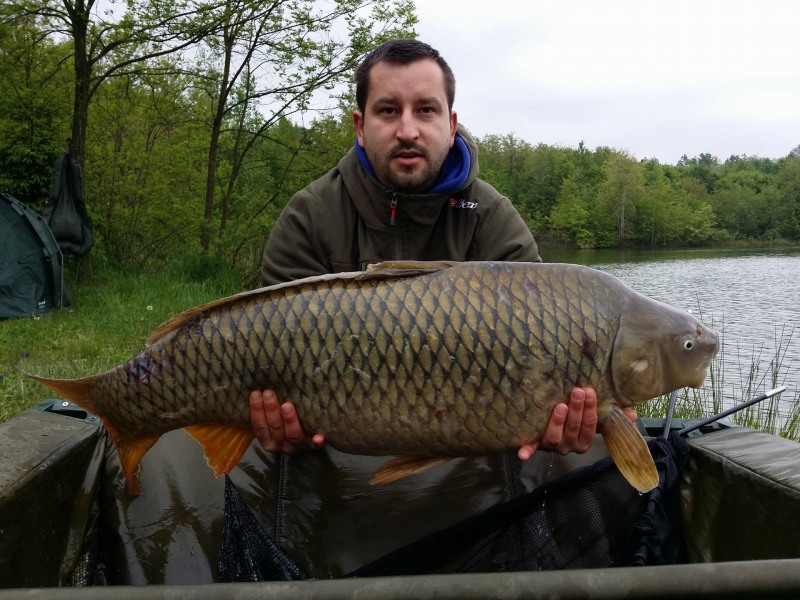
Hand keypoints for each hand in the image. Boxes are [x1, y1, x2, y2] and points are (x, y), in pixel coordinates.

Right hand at [249, 390, 324, 452]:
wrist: (303, 445)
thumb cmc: (283, 427)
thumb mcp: (270, 424)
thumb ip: (265, 412)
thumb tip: (258, 390)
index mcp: (268, 441)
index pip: (260, 427)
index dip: (256, 411)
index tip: (255, 394)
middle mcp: (282, 445)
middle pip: (276, 428)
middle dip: (271, 410)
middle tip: (269, 393)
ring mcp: (298, 446)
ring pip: (293, 434)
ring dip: (290, 420)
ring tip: (287, 405)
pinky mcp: (314, 446)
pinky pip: (316, 446)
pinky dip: (316, 442)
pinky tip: (318, 438)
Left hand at [517, 387, 636, 459]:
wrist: (548, 426)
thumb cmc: (575, 420)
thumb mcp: (594, 418)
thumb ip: (612, 416)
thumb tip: (633, 413)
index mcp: (583, 442)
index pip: (590, 427)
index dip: (591, 411)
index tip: (590, 392)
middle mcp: (568, 446)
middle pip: (573, 430)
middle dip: (576, 411)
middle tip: (577, 391)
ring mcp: (551, 446)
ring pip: (555, 438)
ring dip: (558, 422)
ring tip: (560, 406)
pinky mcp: (534, 444)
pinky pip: (531, 448)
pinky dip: (527, 450)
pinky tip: (522, 453)